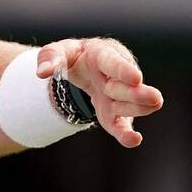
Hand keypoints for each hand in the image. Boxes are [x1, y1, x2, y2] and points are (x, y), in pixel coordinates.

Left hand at [36, 37, 163, 147]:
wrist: (84, 66)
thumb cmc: (74, 56)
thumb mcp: (59, 51)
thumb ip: (50, 57)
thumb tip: (42, 73)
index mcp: (105, 56)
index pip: (114, 63)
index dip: (124, 70)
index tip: (135, 78)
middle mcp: (118, 77)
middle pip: (127, 88)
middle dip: (136, 94)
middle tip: (148, 97)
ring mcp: (119, 98)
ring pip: (130, 107)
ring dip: (129, 109)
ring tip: (121, 104)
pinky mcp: (115, 115)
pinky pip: (121, 126)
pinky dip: (126, 134)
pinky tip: (133, 140)